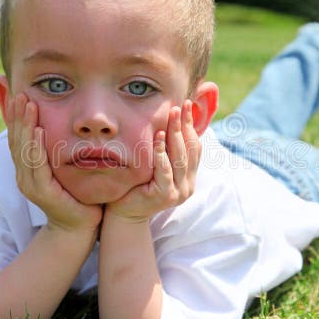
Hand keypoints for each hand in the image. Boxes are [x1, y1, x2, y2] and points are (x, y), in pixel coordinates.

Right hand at [7, 93, 102, 232]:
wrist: (79, 227)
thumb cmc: (75, 195)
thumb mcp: (63, 168)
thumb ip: (57, 150)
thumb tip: (57, 127)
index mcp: (27, 169)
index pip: (17, 137)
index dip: (16, 116)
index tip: (18, 94)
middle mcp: (23, 175)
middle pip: (16, 140)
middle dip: (17, 115)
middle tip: (20, 93)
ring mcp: (30, 184)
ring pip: (24, 149)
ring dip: (25, 125)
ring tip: (27, 105)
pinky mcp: (41, 191)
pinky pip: (37, 165)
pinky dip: (37, 146)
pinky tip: (39, 130)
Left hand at [106, 100, 200, 223]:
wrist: (123, 213)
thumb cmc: (136, 186)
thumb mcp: (154, 165)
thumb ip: (165, 150)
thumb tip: (169, 120)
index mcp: (189, 176)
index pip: (194, 146)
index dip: (191, 125)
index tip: (186, 105)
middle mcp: (188, 184)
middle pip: (189, 149)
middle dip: (184, 125)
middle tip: (179, 106)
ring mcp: (179, 191)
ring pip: (180, 158)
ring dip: (175, 134)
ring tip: (172, 115)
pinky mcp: (165, 196)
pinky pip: (165, 170)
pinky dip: (161, 153)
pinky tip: (157, 137)